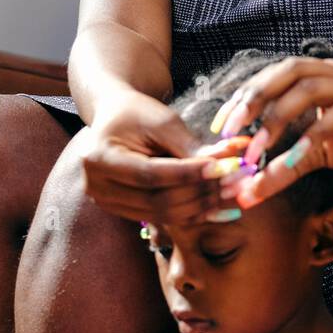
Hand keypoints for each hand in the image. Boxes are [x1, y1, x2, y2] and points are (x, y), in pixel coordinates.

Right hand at [81, 90, 236, 224]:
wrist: (114, 119)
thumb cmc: (137, 113)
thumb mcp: (162, 121)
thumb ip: (190, 144)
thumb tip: (229, 159)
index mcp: (99, 157)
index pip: (150, 174)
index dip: (188, 174)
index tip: (222, 167)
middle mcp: (97, 186)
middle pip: (156, 199)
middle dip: (200, 192)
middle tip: (235, 182)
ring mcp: (107, 203)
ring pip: (161, 214)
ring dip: (201, 206)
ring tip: (232, 193)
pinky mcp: (122, 211)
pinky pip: (161, 218)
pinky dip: (191, 214)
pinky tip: (218, 207)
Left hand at [213, 55, 332, 207]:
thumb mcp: (318, 152)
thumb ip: (285, 164)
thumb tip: (249, 189)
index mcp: (318, 75)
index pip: (272, 76)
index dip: (243, 96)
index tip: (220, 126)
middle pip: (286, 72)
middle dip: (254, 99)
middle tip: (230, 131)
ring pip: (307, 89)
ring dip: (277, 118)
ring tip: (258, 150)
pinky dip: (312, 136)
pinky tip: (295, 156)